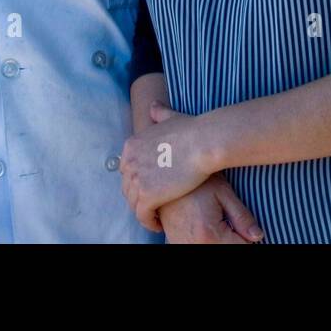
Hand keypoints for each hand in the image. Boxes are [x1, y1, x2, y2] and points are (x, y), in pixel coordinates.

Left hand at [120, 101, 215, 230]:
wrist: (203, 143)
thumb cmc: (192, 130)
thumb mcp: (171, 118)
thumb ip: (159, 114)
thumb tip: (153, 106)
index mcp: (131, 145)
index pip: (127, 170)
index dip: (138, 179)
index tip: (151, 186)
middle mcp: (129, 162)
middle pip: (128, 187)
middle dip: (139, 196)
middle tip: (153, 203)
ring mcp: (136, 179)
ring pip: (133, 203)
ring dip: (143, 211)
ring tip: (156, 215)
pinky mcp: (147, 196)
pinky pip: (142, 215)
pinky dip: (149, 222)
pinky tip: (159, 223)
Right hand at [158, 174, 264, 243]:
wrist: (163, 173)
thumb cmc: (196, 180)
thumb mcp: (223, 193)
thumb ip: (242, 217)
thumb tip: (258, 237)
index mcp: (209, 235)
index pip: (241, 247)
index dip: (246, 235)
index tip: (240, 220)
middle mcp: (193, 246)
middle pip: (226, 248)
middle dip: (232, 237)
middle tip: (223, 214)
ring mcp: (181, 246)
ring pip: (212, 248)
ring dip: (218, 239)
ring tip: (210, 216)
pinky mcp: (174, 244)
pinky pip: (196, 246)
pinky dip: (204, 240)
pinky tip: (201, 222)